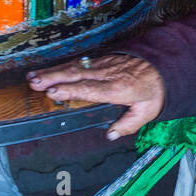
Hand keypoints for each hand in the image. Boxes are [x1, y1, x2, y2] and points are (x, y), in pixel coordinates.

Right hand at [26, 54, 165, 139]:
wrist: (163, 65)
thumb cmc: (154, 91)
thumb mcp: (147, 111)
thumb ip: (128, 124)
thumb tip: (110, 135)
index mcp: (118, 88)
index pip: (90, 89)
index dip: (71, 91)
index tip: (53, 93)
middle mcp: (108, 74)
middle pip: (77, 75)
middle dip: (53, 78)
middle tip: (34, 83)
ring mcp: (104, 65)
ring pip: (74, 67)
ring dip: (52, 72)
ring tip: (32, 77)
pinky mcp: (101, 60)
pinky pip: (79, 63)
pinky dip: (61, 66)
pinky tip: (47, 71)